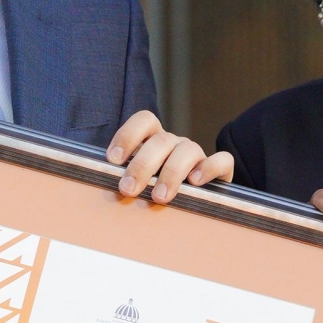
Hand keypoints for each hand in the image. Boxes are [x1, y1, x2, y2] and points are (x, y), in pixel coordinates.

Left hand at [106, 111, 234, 204]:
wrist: (196, 202)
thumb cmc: (155, 192)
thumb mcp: (138, 182)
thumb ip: (123, 177)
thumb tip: (99, 179)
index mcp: (154, 140)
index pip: (145, 120)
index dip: (128, 136)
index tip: (113, 160)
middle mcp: (175, 143)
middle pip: (161, 141)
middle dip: (142, 165)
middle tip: (128, 189)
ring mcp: (198, 155)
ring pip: (188, 150)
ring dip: (171, 173)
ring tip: (159, 196)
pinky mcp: (221, 171)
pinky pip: (222, 161)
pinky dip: (209, 168)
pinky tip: (195, 182)